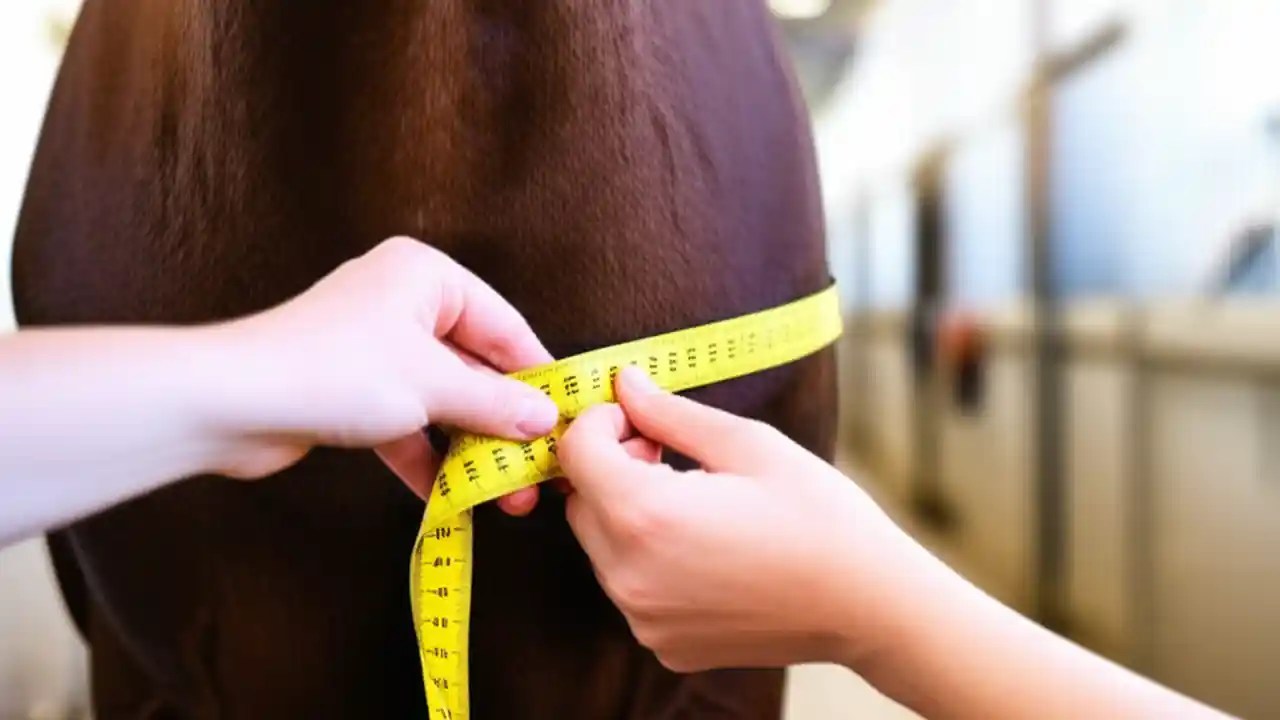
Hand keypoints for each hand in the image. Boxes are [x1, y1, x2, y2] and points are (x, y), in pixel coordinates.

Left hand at [211, 237, 557, 512]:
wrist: (229, 403)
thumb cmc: (331, 371)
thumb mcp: (431, 387)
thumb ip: (495, 404)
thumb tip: (546, 420)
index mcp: (425, 277)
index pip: (504, 326)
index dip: (539, 376)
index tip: (568, 418)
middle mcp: (402, 303)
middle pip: (474, 368)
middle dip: (505, 424)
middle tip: (537, 469)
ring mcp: (375, 349)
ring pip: (441, 400)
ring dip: (469, 449)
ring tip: (505, 496)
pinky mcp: (351, 390)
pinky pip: (406, 423)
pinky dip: (424, 458)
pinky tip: (447, 499)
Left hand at [559, 367, 939, 672]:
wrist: (868, 604)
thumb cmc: (818, 514)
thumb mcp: (746, 444)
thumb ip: (670, 413)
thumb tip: (624, 383)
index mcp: (645, 515)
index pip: (576, 452)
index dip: (602, 422)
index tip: (644, 419)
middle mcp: (629, 575)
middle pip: (581, 502)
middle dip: (611, 468)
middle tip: (668, 455)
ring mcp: (643, 617)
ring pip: (602, 545)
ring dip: (628, 514)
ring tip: (694, 501)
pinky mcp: (663, 643)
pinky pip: (631, 586)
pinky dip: (649, 560)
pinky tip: (706, 548)